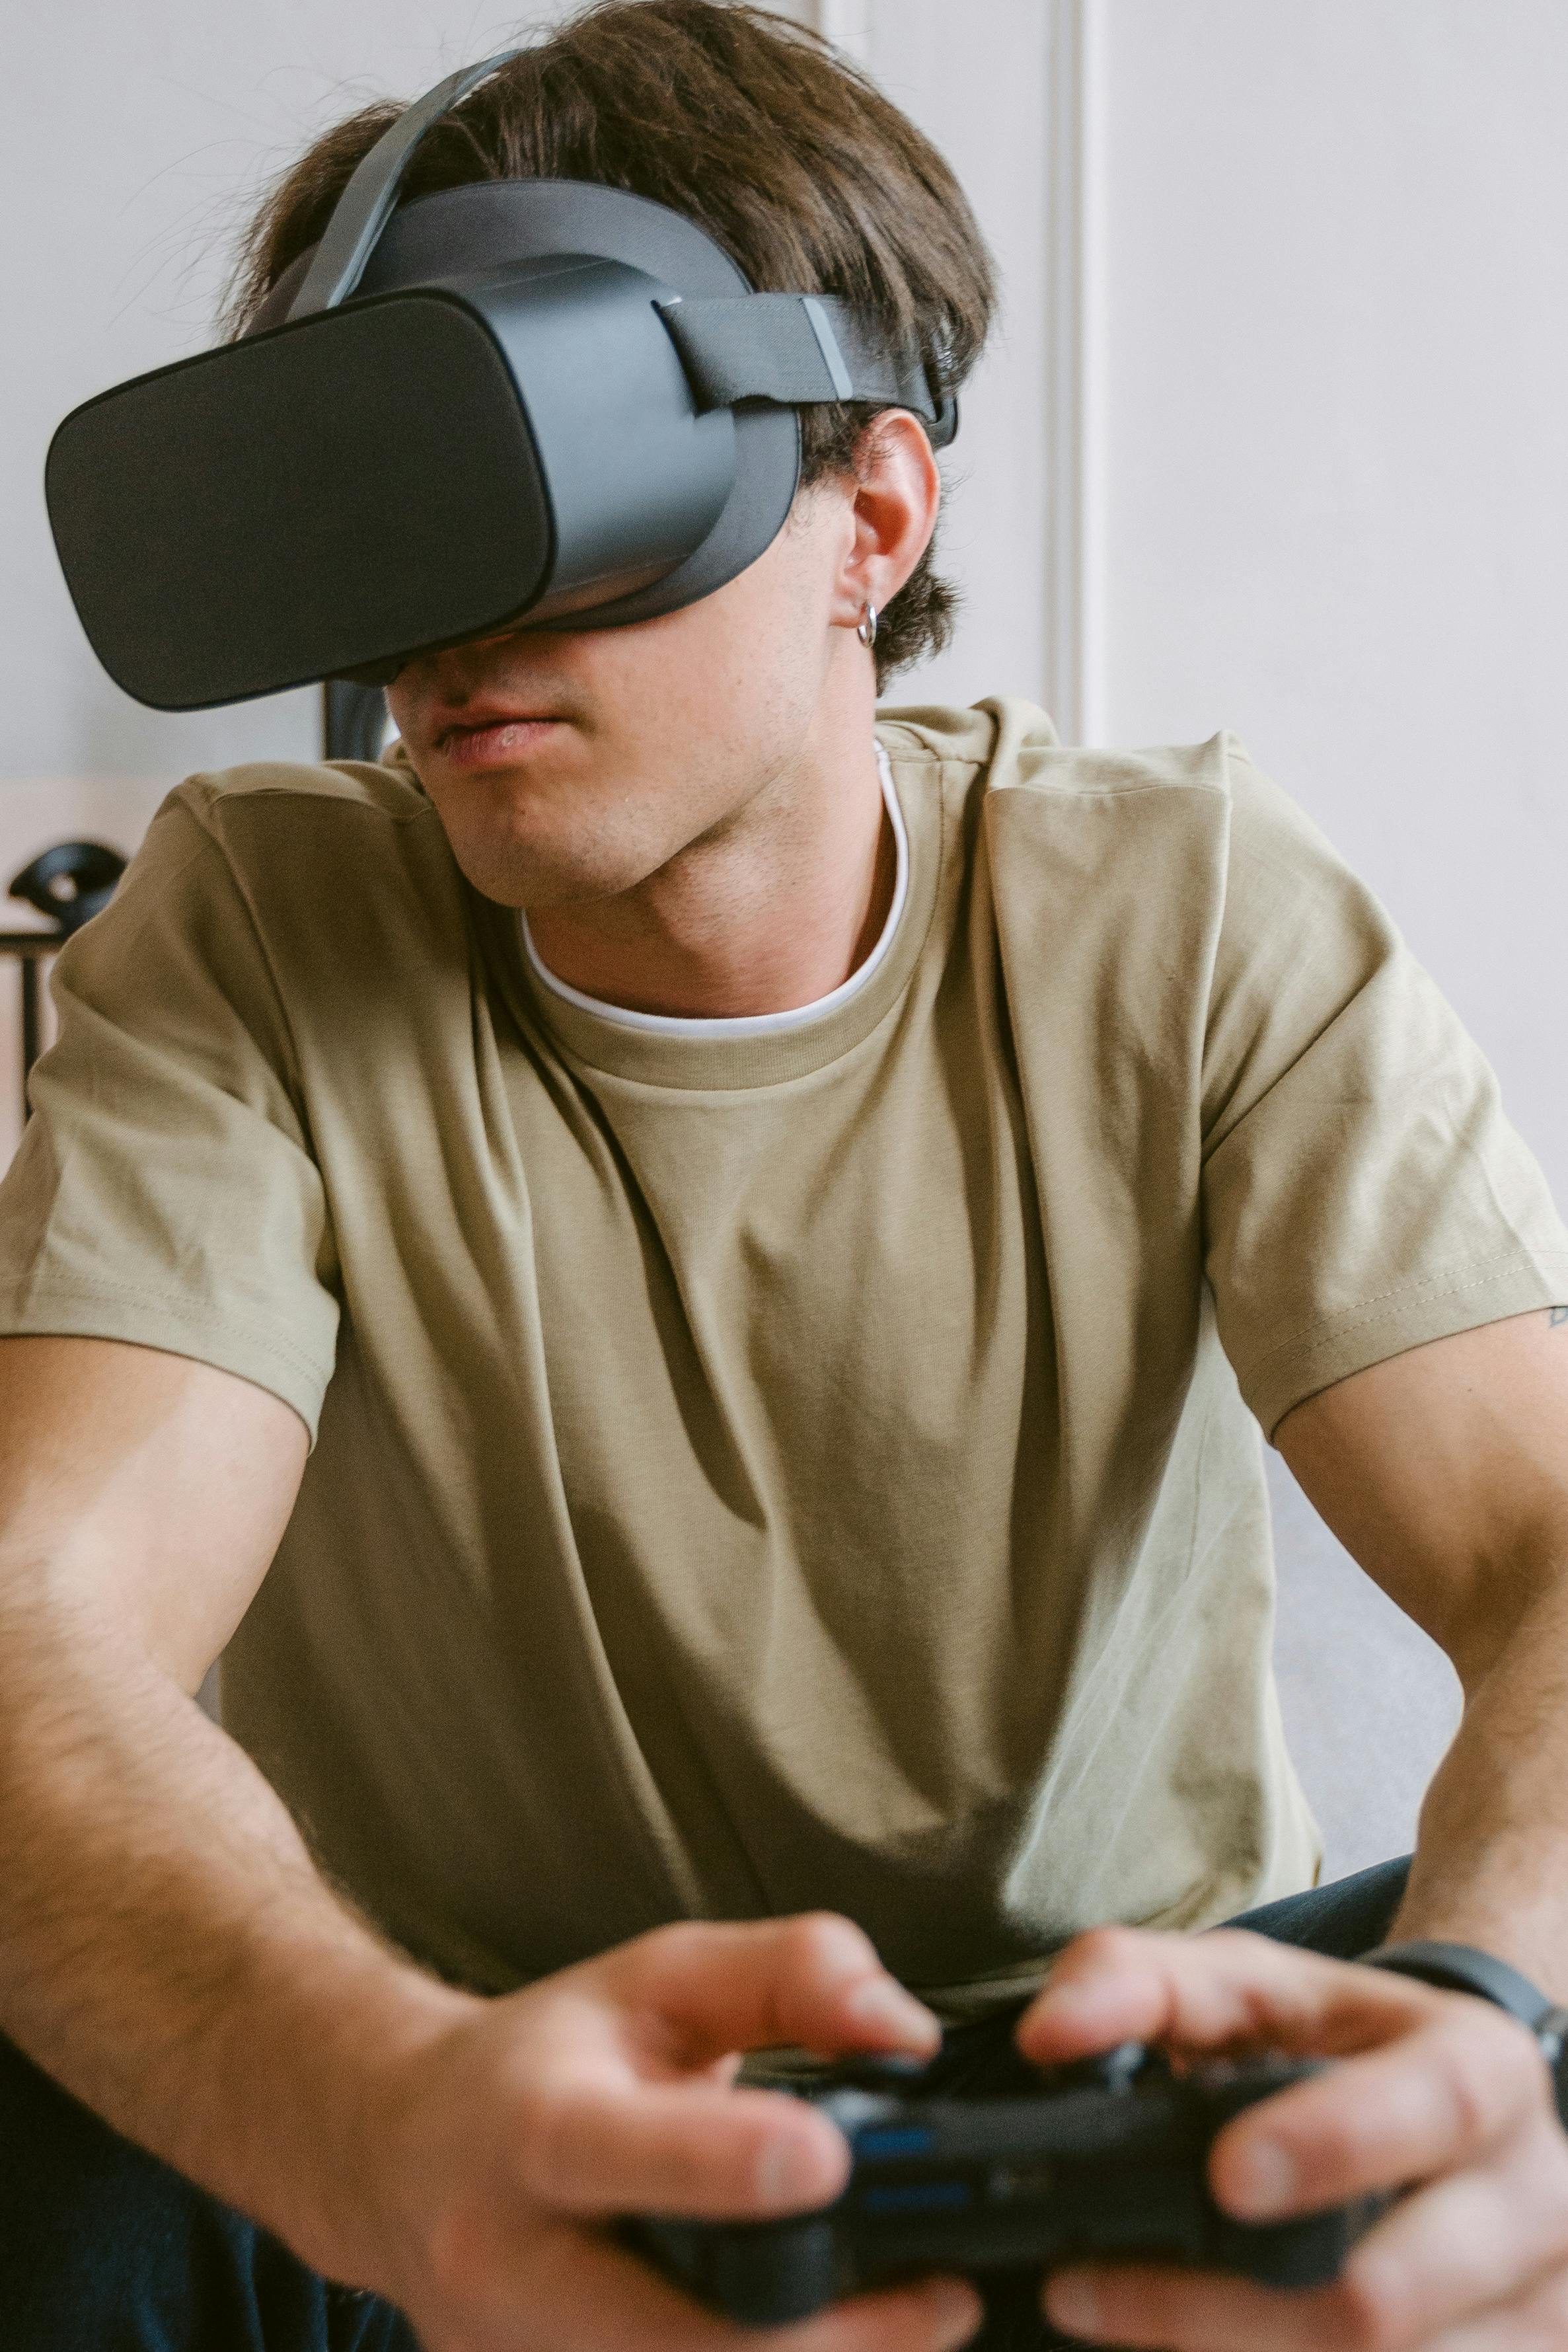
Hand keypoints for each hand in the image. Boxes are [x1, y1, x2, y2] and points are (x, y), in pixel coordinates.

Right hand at [351, 1913, 983, 2351]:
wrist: (400, 2160)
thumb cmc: (546, 2059)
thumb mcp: (656, 1976)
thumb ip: (788, 1973)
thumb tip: (901, 2031)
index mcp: (531, 2127)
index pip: (616, 2151)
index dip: (718, 2161)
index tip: (827, 2154)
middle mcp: (510, 2266)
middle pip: (669, 2335)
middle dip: (822, 2335)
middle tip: (942, 2298)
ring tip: (918, 2328)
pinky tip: (836, 2348)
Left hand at [1016, 1926, 1567, 2348]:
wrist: (1450, 2108)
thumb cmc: (1338, 2045)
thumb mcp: (1252, 1983)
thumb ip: (1140, 1981)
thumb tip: (1050, 2033)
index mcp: (1485, 2073)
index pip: (1435, 2106)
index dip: (1336, 2145)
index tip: (1227, 2174)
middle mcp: (1529, 2203)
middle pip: (1390, 2299)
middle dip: (1235, 2311)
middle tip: (1090, 2289)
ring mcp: (1530, 2318)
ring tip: (1110, 2323)